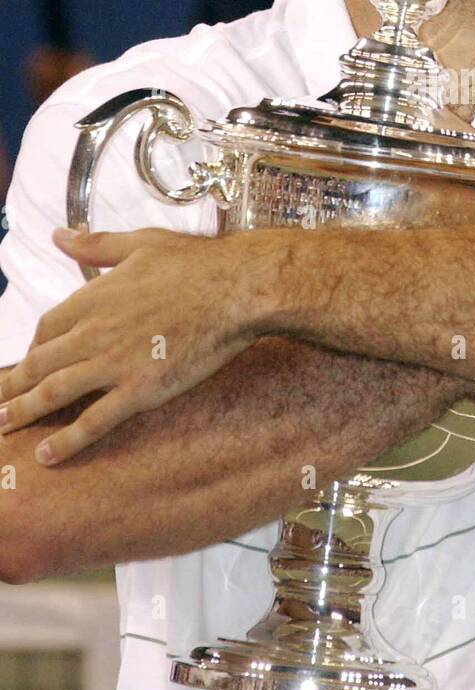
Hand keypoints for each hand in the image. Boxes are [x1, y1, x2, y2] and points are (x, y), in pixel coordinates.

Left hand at [0, 226, 265, 464]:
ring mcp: (114, 364)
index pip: (47, 327)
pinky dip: (65, 440)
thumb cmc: (196, 263)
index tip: (32, 360)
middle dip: (14, 386)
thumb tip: (58, 236)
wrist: (236, 290)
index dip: (34, 347)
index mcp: (93, 297)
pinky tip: (47, 454)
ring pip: (54, 393)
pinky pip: (93, 421)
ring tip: (3, 426)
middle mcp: (94, 332)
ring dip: (23, 412)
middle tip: (0, 402)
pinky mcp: (140, 390)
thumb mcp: (140, 243)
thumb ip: (95, 245)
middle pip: (39, 364)